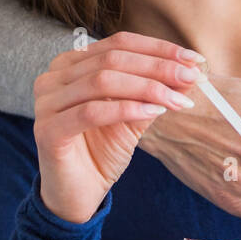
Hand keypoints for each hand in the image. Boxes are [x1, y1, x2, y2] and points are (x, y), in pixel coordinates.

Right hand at [32, 33, 207, 223]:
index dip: (158, 49)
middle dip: (158, 67)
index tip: (194, 59)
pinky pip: (92, 112)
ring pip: (103, 81)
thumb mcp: (133, 116)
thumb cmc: (101, 151)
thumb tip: (188, 71)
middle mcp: (53, 77)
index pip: (119, 44)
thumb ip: (152, 92)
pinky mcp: (47, 130)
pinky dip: (126, 108)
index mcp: (71, 64)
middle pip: (113, 59)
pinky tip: (153, 112)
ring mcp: (46, 102)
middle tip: (191, 78)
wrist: (77, 195)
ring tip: (178, 99)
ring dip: (148, 88)